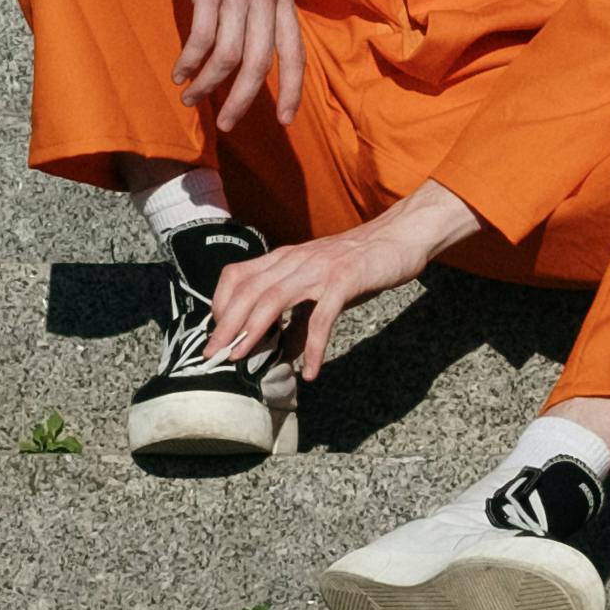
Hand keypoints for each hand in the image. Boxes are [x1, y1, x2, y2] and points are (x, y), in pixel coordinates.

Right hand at [105, 0, 300, 128]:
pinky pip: (201, 38)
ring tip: (191, 98)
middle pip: (259, 65)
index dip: (292, 91)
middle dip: (242, 101)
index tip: (286, 121)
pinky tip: (180, 73)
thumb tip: (260, 54)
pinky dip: (190, 61)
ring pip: (227, 56)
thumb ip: (265, 11)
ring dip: (208, 83)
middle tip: (226, 123)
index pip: (295, 54)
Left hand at [203, 201, 458, 380]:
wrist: (396, 239)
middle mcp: (294, 260)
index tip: (215, 334)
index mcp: (284, 258)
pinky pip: (322, 318)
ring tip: (241, 359)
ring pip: (274, 299)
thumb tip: (284, 353)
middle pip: (248, 291)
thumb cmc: (357, 263)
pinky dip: (313, 346)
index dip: (220, 305)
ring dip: (253, 332)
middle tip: (213, 355)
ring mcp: (318, 269)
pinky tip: (311, 370)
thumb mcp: (319, 287)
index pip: (237, 276)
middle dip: (226, 325)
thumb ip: (298, 318)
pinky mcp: (344, 281)